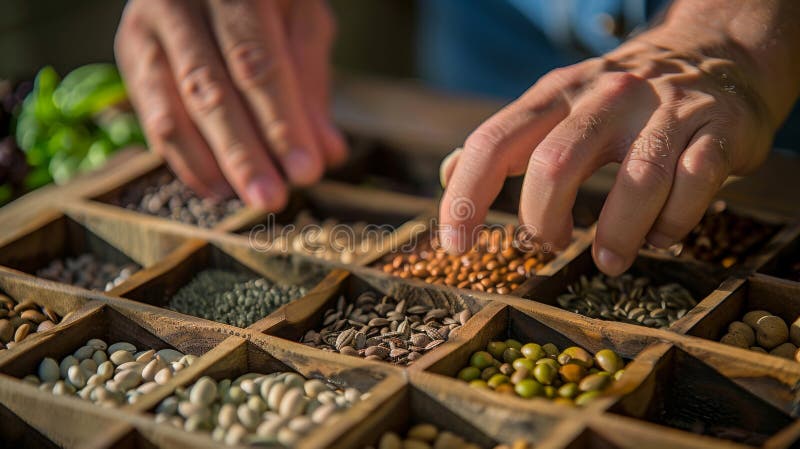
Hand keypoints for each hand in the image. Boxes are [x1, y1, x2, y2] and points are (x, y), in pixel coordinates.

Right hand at [115, 0, 346, 209]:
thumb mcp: (302, 21)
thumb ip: (311, 83)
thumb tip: (328, 153)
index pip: (257, 65)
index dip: (281, 123)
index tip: (306, 171)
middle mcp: (179, 4)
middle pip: (210, 92)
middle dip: (244, 155)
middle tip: (272, 200)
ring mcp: (146, 30)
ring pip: (172, 112)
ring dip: (211, 166)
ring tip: (247, 199)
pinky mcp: (131, 55)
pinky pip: (153, 118)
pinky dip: (185, 160)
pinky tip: (218, 186)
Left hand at [439, 2, 799, 275]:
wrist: (716, 54)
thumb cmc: (622, 99)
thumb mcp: (558, 103)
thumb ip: (507, 139)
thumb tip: (448, 172)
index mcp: (557, 93)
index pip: (493, 143)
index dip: (466, 197)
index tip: (456, 245)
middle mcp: (606, 97)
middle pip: (555, 165)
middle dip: (544, 220)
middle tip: (552, 243)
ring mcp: (665, 113)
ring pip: (635, 184)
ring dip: (616, 237)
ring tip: (609, 260)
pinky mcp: (718, 132)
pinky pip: (691, 190)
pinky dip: (671, 227)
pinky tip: (660, 235)